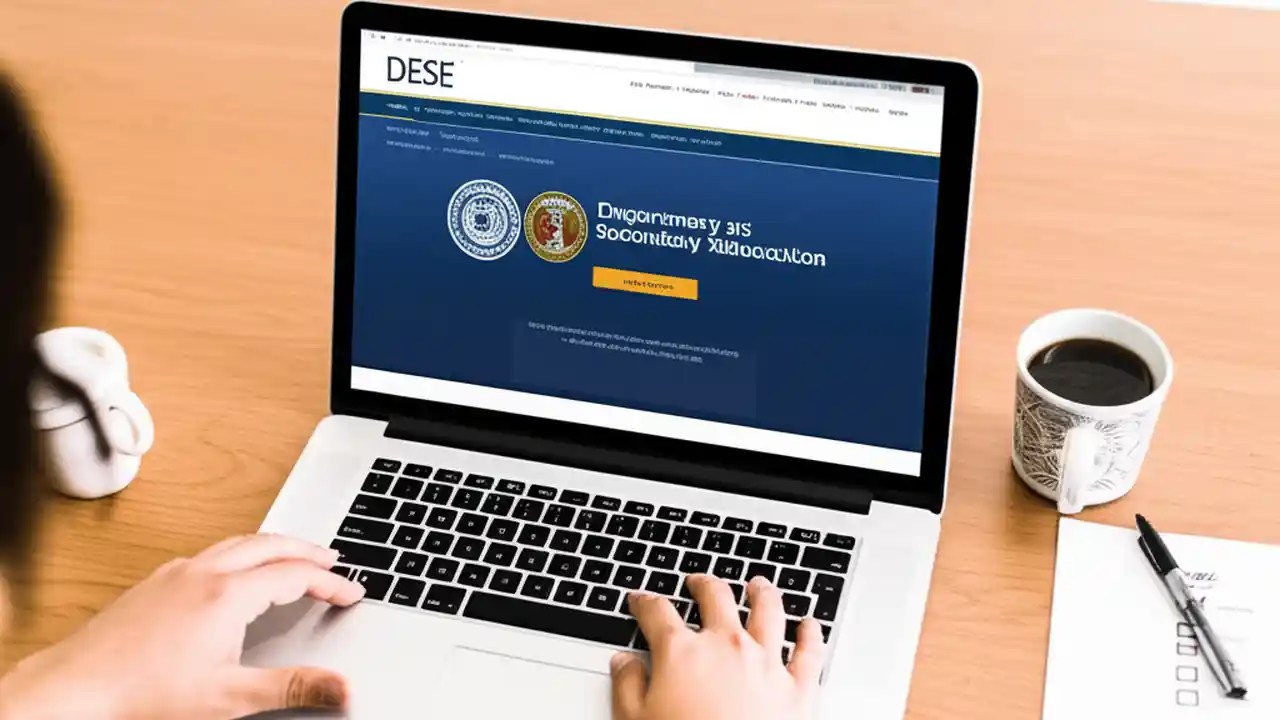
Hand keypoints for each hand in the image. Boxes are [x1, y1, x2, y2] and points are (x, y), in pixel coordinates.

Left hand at [0, 534, 364, 718]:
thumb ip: (294, 687)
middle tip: (333, 560)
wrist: (77, 689)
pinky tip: (235, 571)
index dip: (331, 582)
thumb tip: (343, 687)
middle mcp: (204, 573)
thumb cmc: (145, 694)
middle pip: (270, 544)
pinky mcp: (156, 582)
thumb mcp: (232, 696)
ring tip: (292, 556)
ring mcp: (177, 573)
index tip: (351, 593)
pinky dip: (240, 551)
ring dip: (273, 545)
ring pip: (238, 542)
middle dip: (307, 550)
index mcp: (229, 595)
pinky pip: (211, 551)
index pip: (296, 575)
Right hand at [611, 574, 825, 719]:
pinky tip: (809, 624)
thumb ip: (628, 686)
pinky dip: (811, 634)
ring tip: (758, 585)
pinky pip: (809, 652)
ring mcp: (766, 663)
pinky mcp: (799, 688)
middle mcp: (726, 647)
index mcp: (682, 653)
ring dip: (761, 593)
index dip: (645, 602)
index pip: (658, 613)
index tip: (642, 599)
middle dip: (704, 584)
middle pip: (716, 598)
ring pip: (768, 611)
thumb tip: (623, 663)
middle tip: (698, 581)